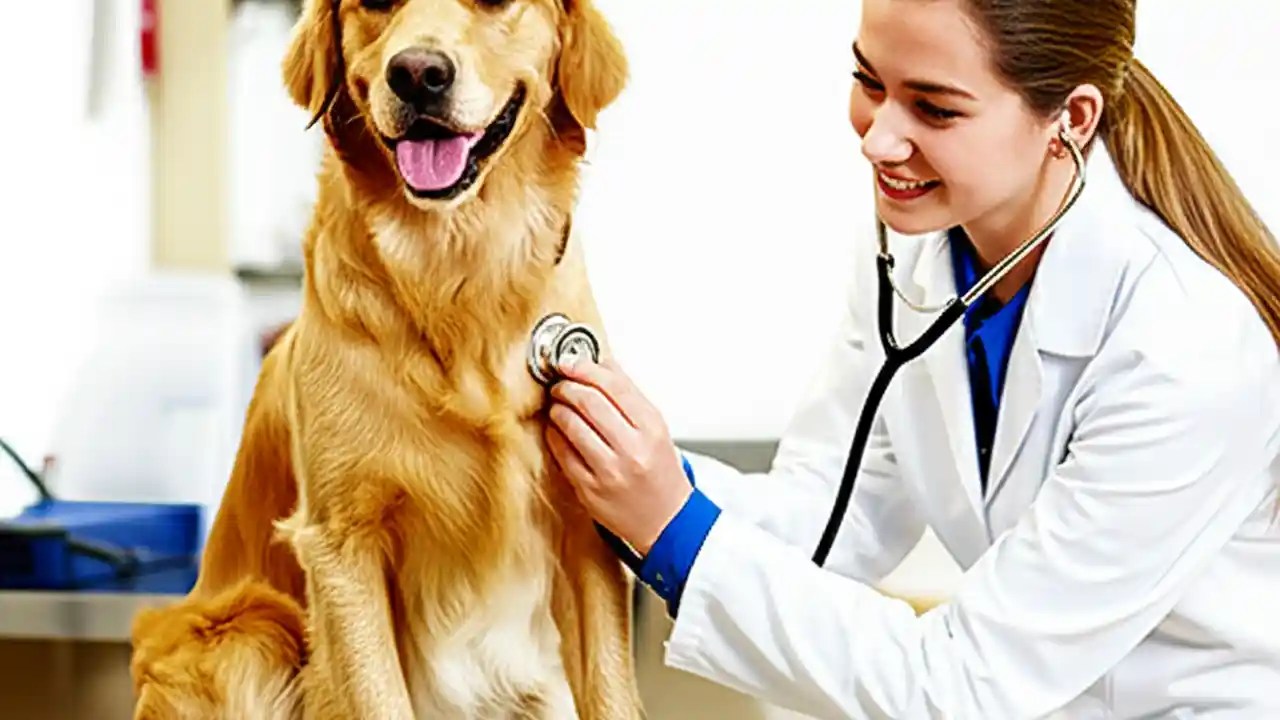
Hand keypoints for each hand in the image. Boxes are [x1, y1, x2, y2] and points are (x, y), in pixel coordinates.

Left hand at [545, 356, 691, 555]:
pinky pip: (561, 452)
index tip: (571, 362)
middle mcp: (632, 449)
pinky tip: (558, 430)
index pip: (614, 385)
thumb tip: (601, 362)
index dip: (586, 368)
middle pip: (588, 401)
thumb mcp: (656, 428)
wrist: (667, 520)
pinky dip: (554, 434)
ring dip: (558, 408)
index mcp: (651, 428)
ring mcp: (609, 471)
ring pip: (570, 425)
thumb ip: (628, 394)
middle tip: (561, 383)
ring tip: (559, 405)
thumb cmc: (660, 472)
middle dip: (567, 386)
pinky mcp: (589, 490)